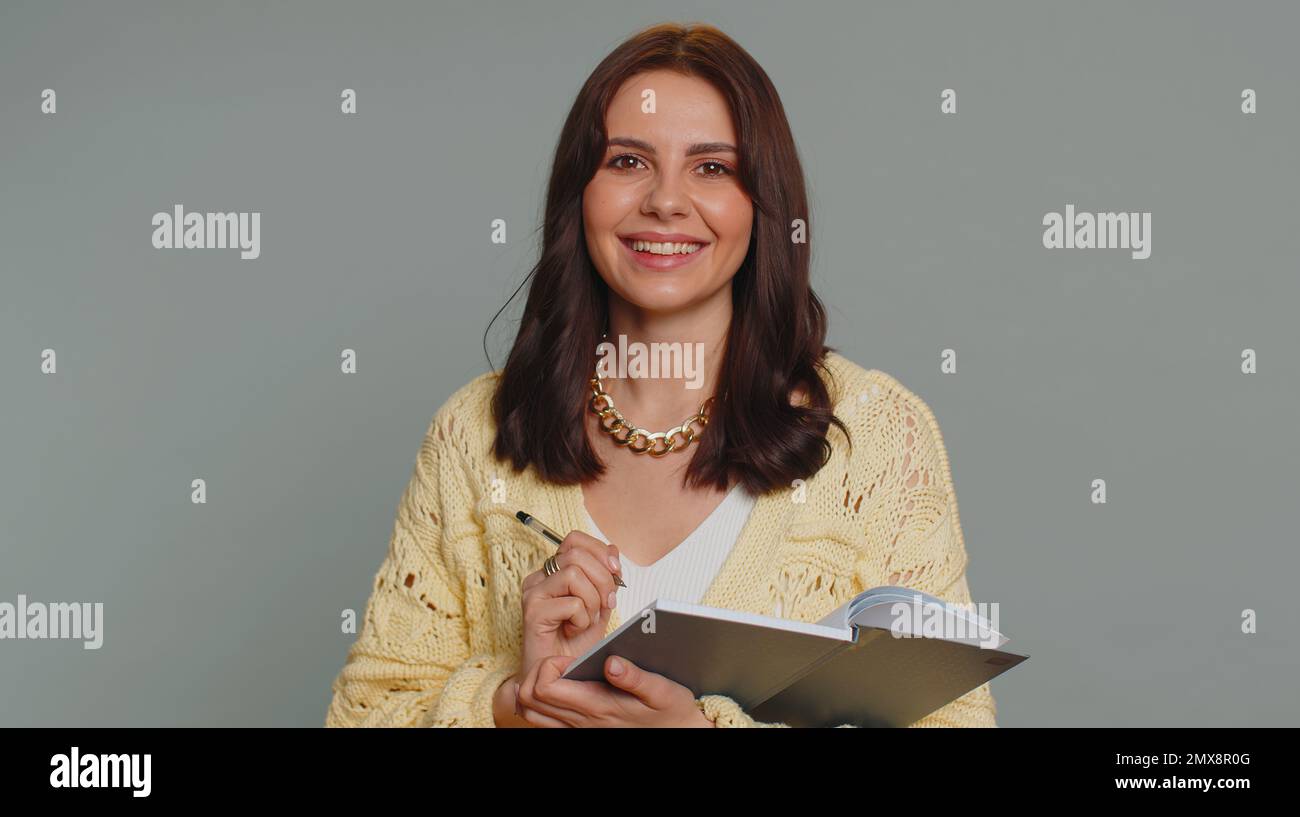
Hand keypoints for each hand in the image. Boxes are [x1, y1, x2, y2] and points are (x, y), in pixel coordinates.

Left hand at [514, 654, 713, 727]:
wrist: (677, 733)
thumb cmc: (669, 710)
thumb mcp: (662, 690)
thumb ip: (635, 677)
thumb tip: (611, 662)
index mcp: (597, 706)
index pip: (545, 687)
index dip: (549, 665)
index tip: (570, 657)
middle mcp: (581, 720)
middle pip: (529, 698)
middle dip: (535, 672)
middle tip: (560, 661)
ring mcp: (577, 728)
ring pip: (530, 711)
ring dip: (534, 687)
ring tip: (557, 671)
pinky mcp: (579, 730)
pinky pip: (543, 720)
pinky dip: (541, 702)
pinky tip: (560, 686)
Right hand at [519, 531, 623, 683]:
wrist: (559, 677)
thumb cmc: (575, 643)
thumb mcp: (598, 605)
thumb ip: (604, 577)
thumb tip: (613, 550)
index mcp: (553, 572)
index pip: (574, 540)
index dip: (599, 550)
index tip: (616, 571)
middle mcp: (538, 578)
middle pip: (577, 554)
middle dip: (603, 578)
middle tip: (606, 604)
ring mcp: (533, 593)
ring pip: (573, 575)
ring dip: (592, 600)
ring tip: (587, 620)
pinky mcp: (532, 613)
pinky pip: (571, 603)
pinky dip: (582, 619)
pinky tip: (575, 631)